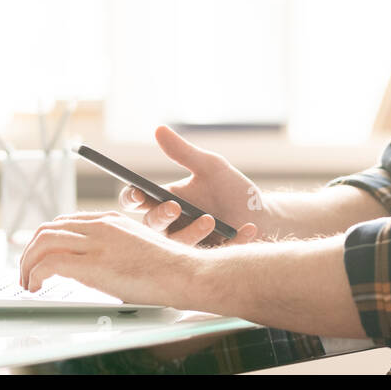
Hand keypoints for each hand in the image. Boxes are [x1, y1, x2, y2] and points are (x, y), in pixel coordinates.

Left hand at [17, 211, 203, 304]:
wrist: (185, 273)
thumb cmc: (169, 268)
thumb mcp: (138, 248)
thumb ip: (114, 251)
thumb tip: (95, 270)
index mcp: (110, 221)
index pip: (65, 222)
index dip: (46, 241)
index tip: (40, 258)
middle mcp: (100, 226)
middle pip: (48, 229)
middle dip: (30, 251)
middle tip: (27, 272)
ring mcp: (96, 243)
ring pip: (42, 242)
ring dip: (27, 263)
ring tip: (28, 282)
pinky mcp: (93, 263)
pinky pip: (49, 263)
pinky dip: (35, 275)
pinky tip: (37, 287)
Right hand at [119, 126, 267, 245]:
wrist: (259, 213)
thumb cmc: (230, 189)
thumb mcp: (211, 166)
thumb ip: (184, 152)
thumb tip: (159, 129)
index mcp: (165, 200)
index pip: (136, 200)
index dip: (131, 197)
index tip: (137, 192)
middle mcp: (170, 225)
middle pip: (150, 226)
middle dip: (160, 217)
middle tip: (175, 207)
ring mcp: (187, 245)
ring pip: (175, 247)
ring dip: (190, 233)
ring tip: (210, 220)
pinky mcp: (208, 260)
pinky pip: (212, 256)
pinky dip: (232, 241)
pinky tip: (247, 229)